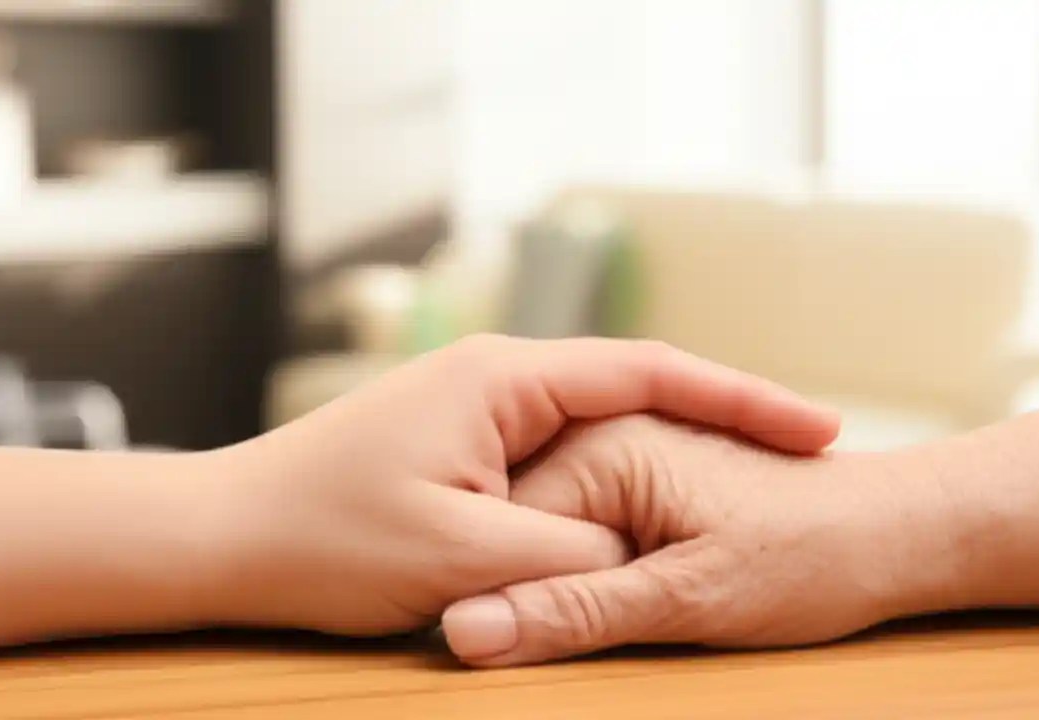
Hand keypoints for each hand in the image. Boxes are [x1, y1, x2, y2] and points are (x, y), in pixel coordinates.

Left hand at [205, 336, 840, 635]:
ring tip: (750, 474)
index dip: (743, 398)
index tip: (816, 430)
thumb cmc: (325, 537)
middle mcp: (494, 376)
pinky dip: (611, 485)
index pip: (653, 369)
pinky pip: (560, 458)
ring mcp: (474, 410)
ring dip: (671, 449)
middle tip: (803, 448)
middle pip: (636, 387)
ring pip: (600, 427)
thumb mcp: (458, 557)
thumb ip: (564, 560)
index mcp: (504, 377)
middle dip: (722, 415)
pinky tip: (645, 513)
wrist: (222, 535)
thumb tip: (636, 561)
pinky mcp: (458, 450)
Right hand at [442, 414, 946, 665]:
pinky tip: (620, 596)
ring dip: (563, 578)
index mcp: (604, 446)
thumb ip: (575, 612)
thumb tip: (466, 634)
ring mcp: (626, 452)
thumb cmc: (812, 556)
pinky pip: (587, 523)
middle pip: (521, 523)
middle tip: (575, 632)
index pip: (499, 525)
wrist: (899, 530)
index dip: (498, 591)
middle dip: (528, 583)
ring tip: (618, 609)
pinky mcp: (647, 476)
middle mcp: (606, 433)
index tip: (506, 643)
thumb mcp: (688, 600)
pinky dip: (592, 566)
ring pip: (553, 528)